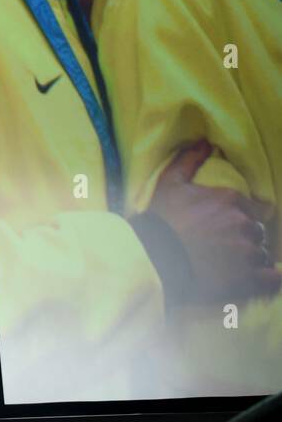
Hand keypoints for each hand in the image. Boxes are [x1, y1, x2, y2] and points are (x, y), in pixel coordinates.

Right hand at [148, 140, 278, 303]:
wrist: (151, 257)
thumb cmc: (159, 220)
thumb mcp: (169, 184)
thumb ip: (189, 161)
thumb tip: (204, 142)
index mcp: (230, 200)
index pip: (252, 209)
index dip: (240, 218)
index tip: (225, 227)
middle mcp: (243, 224)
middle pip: (256, 231)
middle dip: (245, 237)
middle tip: (223, 247)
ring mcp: (247, 252)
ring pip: (261, 254)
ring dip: (250, 258)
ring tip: (229, 265)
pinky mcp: (246, 278)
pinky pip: (271, 279)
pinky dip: (269, 279)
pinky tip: (261, 278)